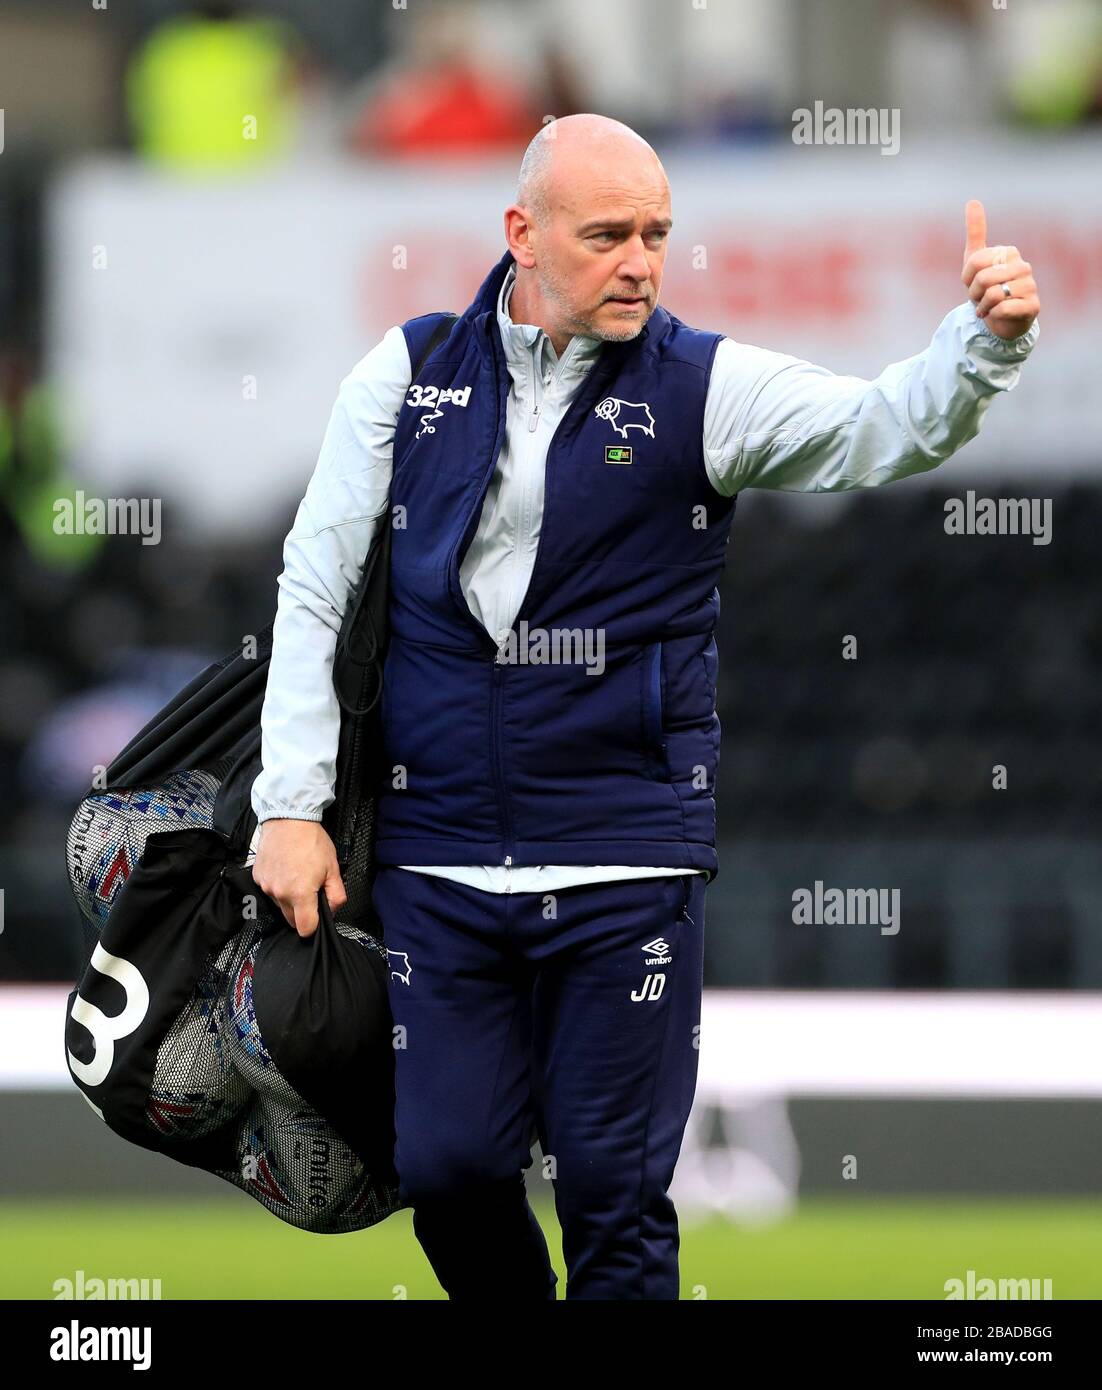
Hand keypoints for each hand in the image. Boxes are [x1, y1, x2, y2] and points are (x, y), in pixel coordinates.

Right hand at [250, 818, 347, 938]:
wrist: (288, 819)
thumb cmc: (311, 841)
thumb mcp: (333, 868)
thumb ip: (336, 895)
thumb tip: (333, 911)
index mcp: (300, 894)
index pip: (305, 929)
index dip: (314, 926)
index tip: (317, 915)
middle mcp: (279, 893)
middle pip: (291, 919)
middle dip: (302, 912)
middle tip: (310, 890)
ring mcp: (266, 886)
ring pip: (280, 904)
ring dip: (288, 897)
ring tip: (297, 875)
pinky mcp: (257, 877)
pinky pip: (269, 890)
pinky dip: (277, 885)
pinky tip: (285, 869)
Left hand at [961, 199, 1039, 340]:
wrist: (1000, 319)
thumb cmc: (988, 288)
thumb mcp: (975, 261)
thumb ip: (975, 232)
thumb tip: (973, 201)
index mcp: (1010, 252)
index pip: (975, 261)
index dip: (967, 278)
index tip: (974, 283)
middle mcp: (1023, 266)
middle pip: (983, 278)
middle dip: (974, 294)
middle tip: (980, 298)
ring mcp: (1031, 286)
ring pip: (993, 295)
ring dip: (983, 306)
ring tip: (989, 306)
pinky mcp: (1032, 306)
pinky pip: (1002, 309)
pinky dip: (993, 315)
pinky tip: (997, 315)